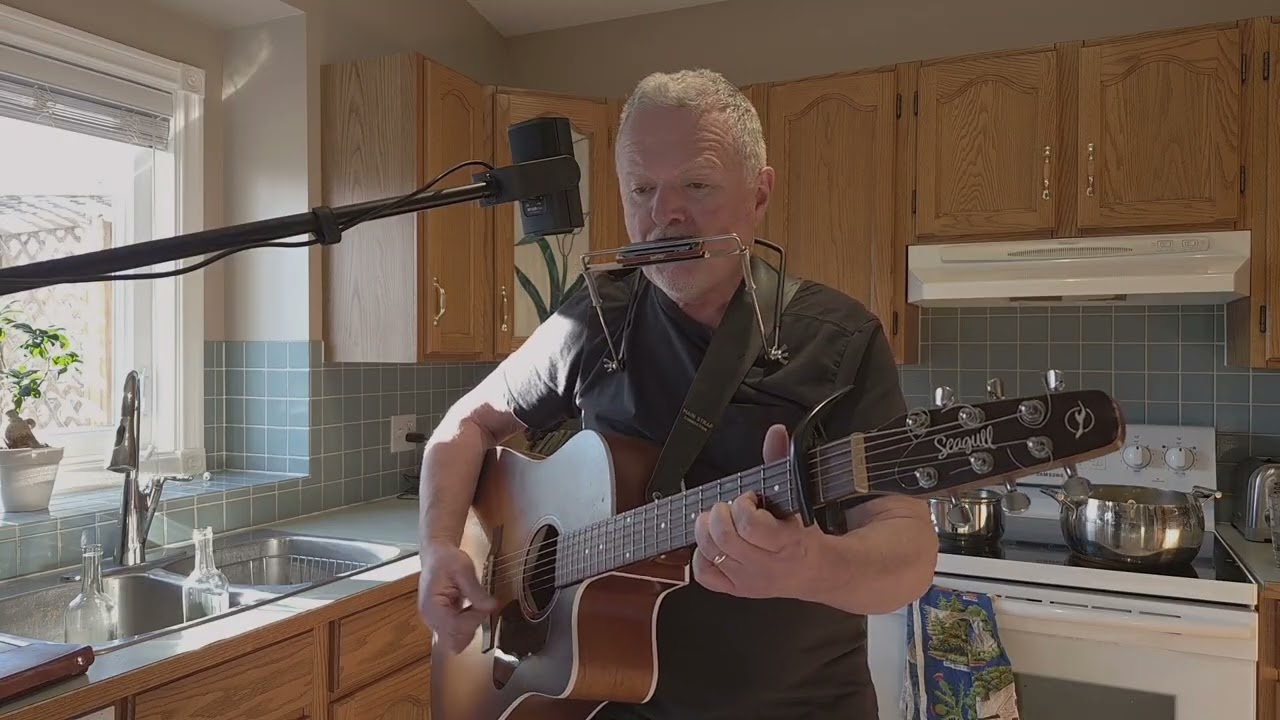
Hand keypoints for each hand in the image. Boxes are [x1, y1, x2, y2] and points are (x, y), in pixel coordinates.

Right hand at [417, 541, 497, 653]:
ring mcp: (434, 622)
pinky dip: (468, 623)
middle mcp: (430, 619)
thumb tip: (492, 607)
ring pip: (458, 639)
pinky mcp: (441, 621)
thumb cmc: (447, 559)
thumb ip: (476, 591)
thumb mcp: (464, 570)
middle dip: (473, 624)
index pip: (456, 628)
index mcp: (432, 607)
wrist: (437, 555)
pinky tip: (470, 607)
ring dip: (471, 625)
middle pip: (456, 640)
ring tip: (474, 603)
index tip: (486, 604)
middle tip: (480, 603)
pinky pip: (457, 632)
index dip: (475, 619)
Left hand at [692, 424, 836, 600]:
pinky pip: (704, 575)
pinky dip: (700, 556)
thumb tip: (776, 432)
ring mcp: (748, 580)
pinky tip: (712, 544)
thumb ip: (782, 462)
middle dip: (719, 514)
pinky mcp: (736, 590)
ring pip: (710, 553)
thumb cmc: (802, 532)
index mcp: (785, 542)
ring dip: (706, 529)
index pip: (750, 525)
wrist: (816, 571)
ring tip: (717, 520)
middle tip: (727, 507)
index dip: (742, 505)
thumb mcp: (797, 496)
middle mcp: (765, 566)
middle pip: (724, 538)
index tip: (749, 497)